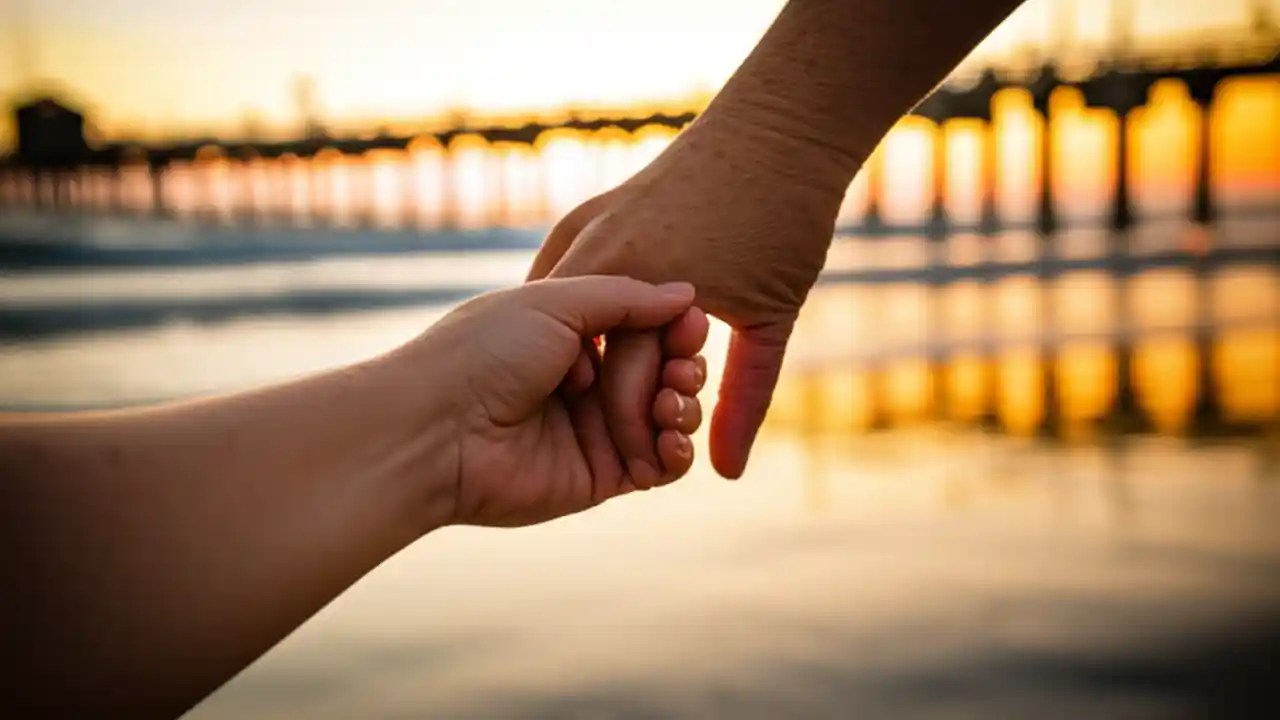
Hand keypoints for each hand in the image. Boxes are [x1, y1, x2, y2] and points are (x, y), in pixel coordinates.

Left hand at [403, 276, 708, 527]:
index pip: (646, 327)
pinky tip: (671, 439)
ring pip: (671, 418)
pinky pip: (661, 466)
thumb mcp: (556, 301)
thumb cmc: (484, 352)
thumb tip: (686, 294)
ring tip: (671, 404)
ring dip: (685, 407)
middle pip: (665, 371)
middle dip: (685, 366)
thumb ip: (625, 297)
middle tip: (683, 366)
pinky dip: (678, 452)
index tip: (692, 322)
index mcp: (571, 334)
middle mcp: (586, 382)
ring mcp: (594, 431)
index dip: (675, 326)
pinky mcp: (600, 477)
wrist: (436, 429)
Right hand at [529, 116, 846, 477]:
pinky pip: (563, 281)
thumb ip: (746, 398)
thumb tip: (727, 472)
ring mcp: (586, 226)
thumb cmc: (784, 221)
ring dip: (591, 362)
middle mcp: (596, 250)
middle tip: (635, 438)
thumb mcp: (772, 319)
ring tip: (618, 400)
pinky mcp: (587, 213)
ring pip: (565, 320)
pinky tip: (594, 351)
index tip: (654, 462)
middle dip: (609, 404)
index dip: (638, 431)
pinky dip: (578, 321)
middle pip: (585, 355)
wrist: (781, 126)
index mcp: (639, 280)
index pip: (619, 383)